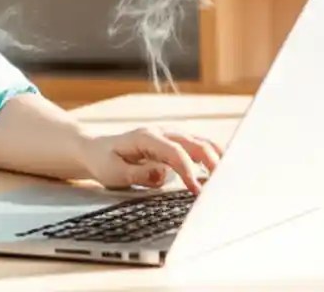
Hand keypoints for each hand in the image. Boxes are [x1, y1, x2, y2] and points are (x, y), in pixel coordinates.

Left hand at [78, 126, 222, 194]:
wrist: (95, 149)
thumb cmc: (103, 161)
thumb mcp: (113, 172)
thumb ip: (138, 173)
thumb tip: (162, 174)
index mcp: (146, 138)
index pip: (175, 152)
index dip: (189, 170)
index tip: (197, 190)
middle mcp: (161, 133)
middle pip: (194, 143)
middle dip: (211, 161)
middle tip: (222, 183)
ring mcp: (169, 136)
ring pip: (199, 142)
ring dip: (215, 157)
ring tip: (228, 176)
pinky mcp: (173, 143)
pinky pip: (197, 147)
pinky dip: (211, 156)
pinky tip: (220, 170)